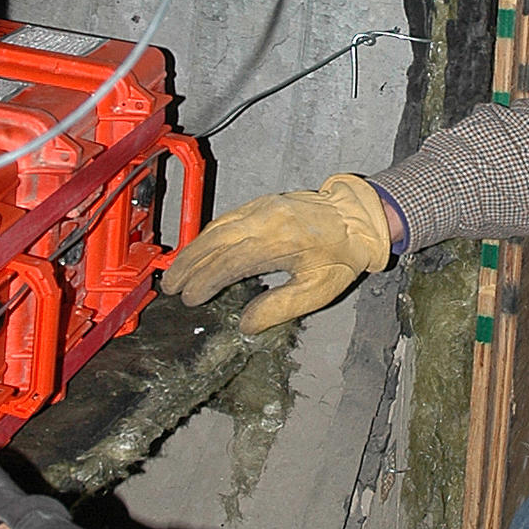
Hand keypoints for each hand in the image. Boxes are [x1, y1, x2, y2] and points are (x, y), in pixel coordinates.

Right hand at [160, 175, 391, 332]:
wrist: (358, 218)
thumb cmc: (341, 255)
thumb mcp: (318, 290)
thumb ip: (280, 307)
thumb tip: (246, 325)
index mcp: (279, 242)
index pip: (229, 264)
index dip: (205, 282)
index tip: (190, 299)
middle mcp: (266, 220)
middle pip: (214, 243)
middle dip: (188, 265)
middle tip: (170, 286)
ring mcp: (262, 208)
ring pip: (216, 228)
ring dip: (193, 249)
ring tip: (176, 271)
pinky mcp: (262, 203)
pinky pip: (227, 219)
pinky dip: (207, 235)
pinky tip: (198, 249)